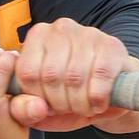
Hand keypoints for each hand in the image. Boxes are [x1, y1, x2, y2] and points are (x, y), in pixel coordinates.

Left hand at [13, 18, 138, 134]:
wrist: (114, 88)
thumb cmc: (71, 95)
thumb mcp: (42, 103)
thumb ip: (24, 107)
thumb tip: (33, 108)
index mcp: (37, 36)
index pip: (27, 72)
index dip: (38, 98)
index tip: (48, 106)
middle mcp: (60, 29)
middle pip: (50, 75)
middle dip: (60, 103)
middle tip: (69, 109)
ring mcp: (87, 34)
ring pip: (75, 77)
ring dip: (80, 104)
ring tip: (84, 108)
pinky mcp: (112, 45)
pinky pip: (100, 76)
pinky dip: (98, 98)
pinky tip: (98, 104)